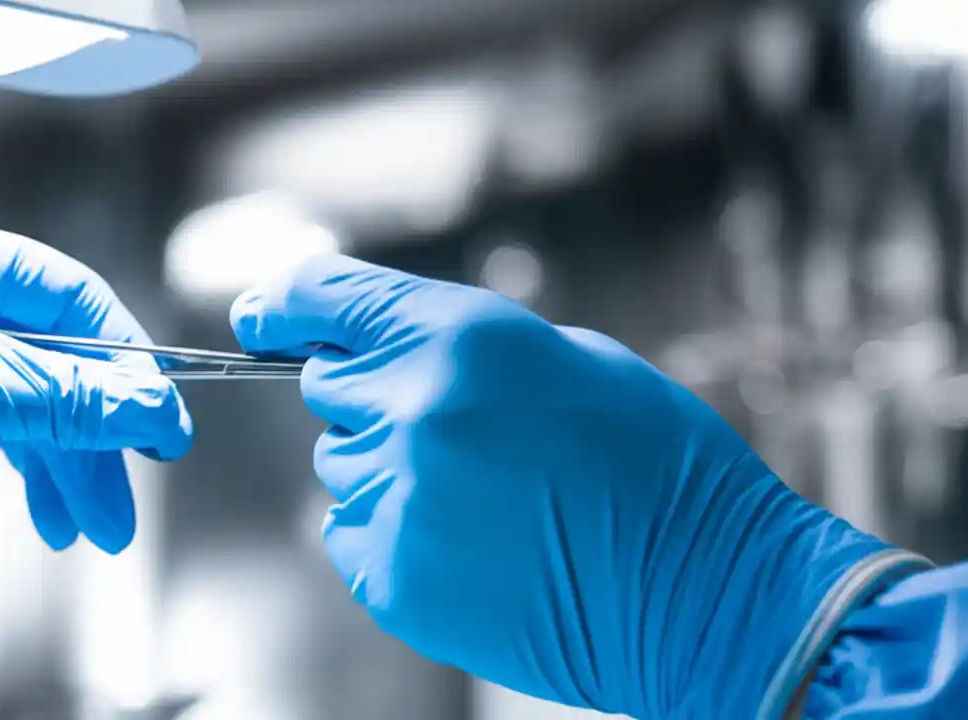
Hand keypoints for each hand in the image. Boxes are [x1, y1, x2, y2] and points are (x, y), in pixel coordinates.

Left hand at [0, 210, 191, 553]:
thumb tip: (147, 406)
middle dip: (92, 438)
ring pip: (25, 406)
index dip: (126, 364)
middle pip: (57, 364)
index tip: (161, 424)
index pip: (75, 301)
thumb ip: (55, 396)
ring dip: (61, 466)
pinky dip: (19, 470)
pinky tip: (42, 508)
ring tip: (88, 527)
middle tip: (123, 504)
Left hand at [231, 255, 914, 717]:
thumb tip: (385, 353)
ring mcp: (399, 500)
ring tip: (482, 495)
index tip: (262, 315)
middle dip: (375, 396)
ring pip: (342, 465)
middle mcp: (414, 412)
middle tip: (454, 429)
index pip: (328, 299)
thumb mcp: (569, 361)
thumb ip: (459, 349)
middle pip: (330, 388)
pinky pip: (352, 534)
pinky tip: (469, 542)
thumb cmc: (656, 466)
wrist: (705, 591)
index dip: (288, 303)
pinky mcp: (394, 578)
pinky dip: (393, 532)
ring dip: (388, 466)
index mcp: (461, 340)